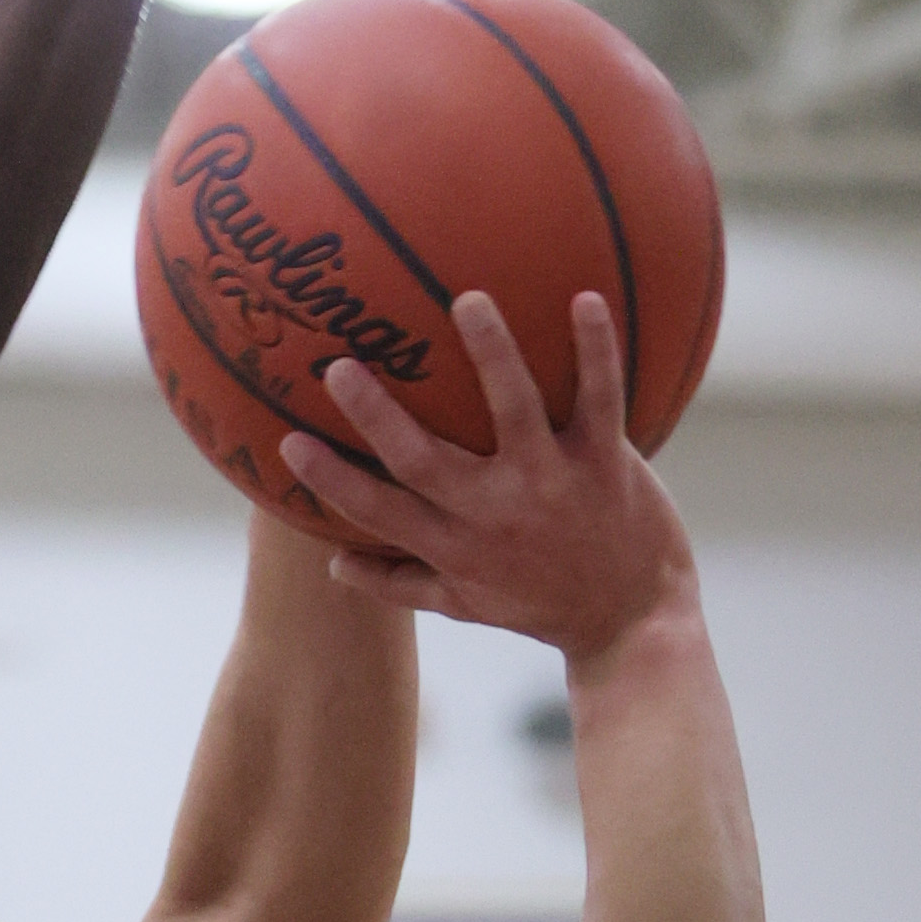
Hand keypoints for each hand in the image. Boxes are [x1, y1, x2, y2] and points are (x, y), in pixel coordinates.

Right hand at [280, 291, 697, 660]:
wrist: (633, 623)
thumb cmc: (543, 606)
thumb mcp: (465, 604)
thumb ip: (399, 582)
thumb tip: (333, 564)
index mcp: (455, 547)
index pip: (378, 511)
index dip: (330, 481)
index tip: (287, 442)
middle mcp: (495, 515)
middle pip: (424, 460)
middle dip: (378, 416)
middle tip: (339, 365)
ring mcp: (550, 484)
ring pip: (514, 410)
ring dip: (491, 354)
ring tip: (468, 302)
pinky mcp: (607, 464)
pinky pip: (602, 398)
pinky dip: (596, 349)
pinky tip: (584, 298)